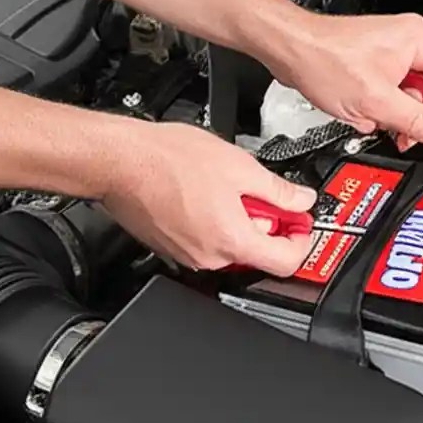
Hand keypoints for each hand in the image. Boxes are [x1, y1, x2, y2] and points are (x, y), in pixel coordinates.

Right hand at [98, 121, 316, 274]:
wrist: (120, 161)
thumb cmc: (168, 161)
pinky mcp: (172, 248)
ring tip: (227, 187)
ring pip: (231, 246)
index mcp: (232, 240)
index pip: (287, 262)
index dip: (302, 240)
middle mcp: (210, 257)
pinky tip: (205, 193)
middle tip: (262, 194)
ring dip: (240, 221)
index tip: (301, 222)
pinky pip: (206, 242)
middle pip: (258, 253)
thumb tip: (301, 200)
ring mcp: (188, 256)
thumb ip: (278, 190)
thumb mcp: (240, 166)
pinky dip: (216, 222)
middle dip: (268, 224)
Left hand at [275, 13, 422, 149]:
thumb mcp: (377, 101)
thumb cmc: (324, 59)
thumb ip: (416, 121)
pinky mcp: (376, 62)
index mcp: (420, 41)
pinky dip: (387, 109)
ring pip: (416, 92)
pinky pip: (395, 91)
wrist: (291, 49)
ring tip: (392, 129)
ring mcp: (393, 52)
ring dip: (405, 116)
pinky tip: (371, 117)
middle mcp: (410, 42)